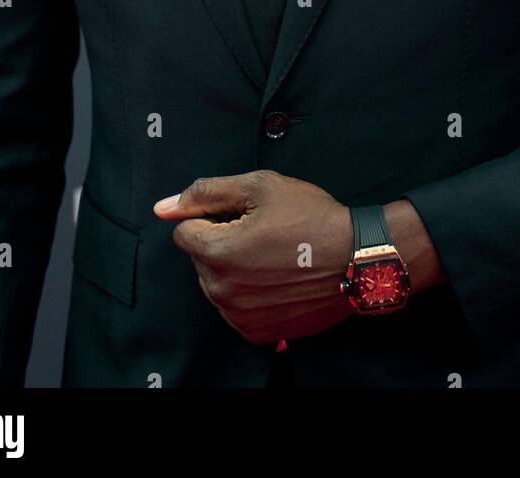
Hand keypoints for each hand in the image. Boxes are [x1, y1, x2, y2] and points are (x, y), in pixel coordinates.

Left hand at [153, 170, 353, 344]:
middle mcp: (221, 292)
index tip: (245, 216)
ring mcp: (239, 317)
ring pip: (217, 284)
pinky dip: (250, 293)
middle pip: (201, 259)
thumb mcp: (260, 187)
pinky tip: (277, 278)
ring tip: (274, 255)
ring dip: (235, 269)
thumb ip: (206, 192)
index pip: (185, 231)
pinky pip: (236, 307)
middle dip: (223, 242)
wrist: (357, 258)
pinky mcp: (257, 332)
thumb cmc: (311, 217)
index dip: (214, 216)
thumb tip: (162, 207)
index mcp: (217, 254)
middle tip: (263, 233)